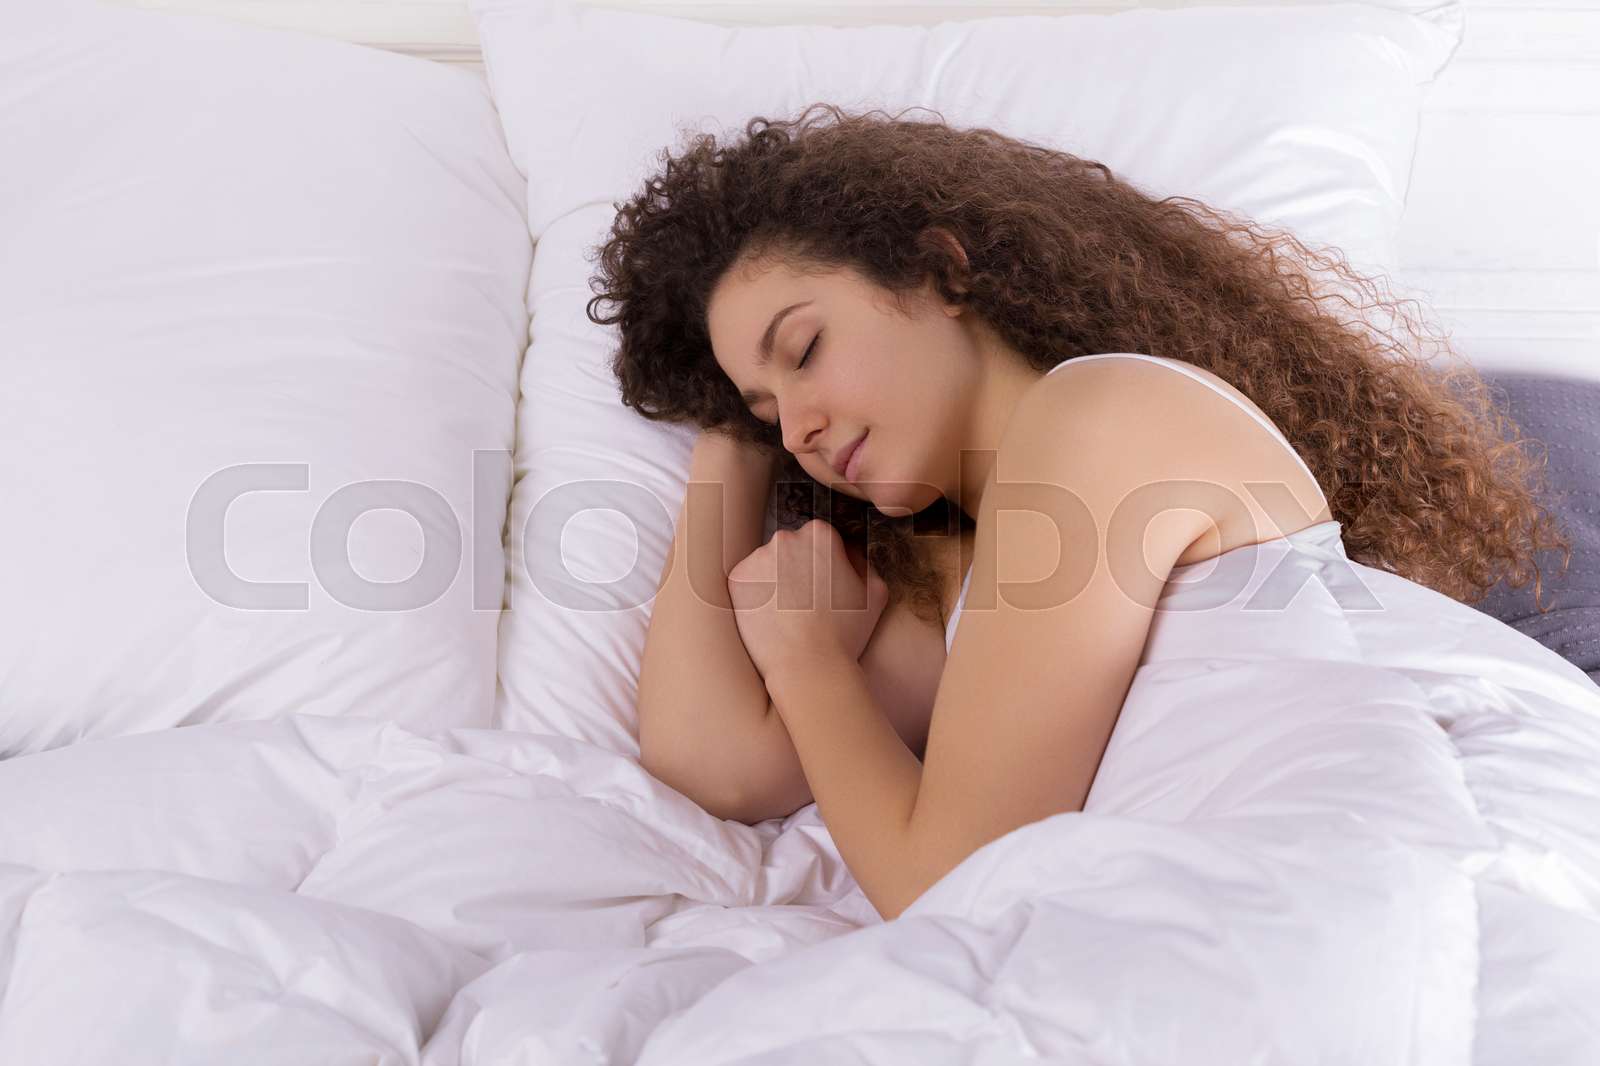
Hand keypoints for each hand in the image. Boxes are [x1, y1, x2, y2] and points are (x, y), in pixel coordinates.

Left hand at [727, 518, 888, 681]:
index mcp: (820, 535)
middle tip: (807, 601)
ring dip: (776, 581)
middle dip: (798, 568)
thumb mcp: (875, 593)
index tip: (825, 584)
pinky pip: (748, 582)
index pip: (820, 538)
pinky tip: (771, 617)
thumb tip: (850, 553)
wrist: (806, 665)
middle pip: (791, 548)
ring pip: (768, 565)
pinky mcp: (737, 580)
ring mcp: (757, 558)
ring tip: (788, 613)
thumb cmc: (844, 633)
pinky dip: (756, 596)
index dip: (825, 563)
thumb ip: (864, 563)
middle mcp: (785, 539)